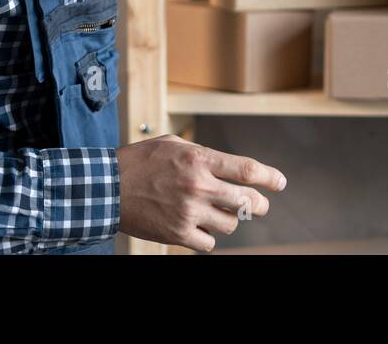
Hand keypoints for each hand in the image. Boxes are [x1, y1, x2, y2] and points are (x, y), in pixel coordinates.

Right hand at [117, 135, 285, 250]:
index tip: (280, 183)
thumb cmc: (140, 161)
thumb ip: (202, 153)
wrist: (106, 188)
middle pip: (248, 202)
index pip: (246, 170)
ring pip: (231, 224)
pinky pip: (209, 243)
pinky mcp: (177, 234)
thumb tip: (228, 166)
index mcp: (199, 159)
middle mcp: (198, 186)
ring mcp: (188, 212)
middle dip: (260, 205)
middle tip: (260, 205)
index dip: (270, 178)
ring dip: (230, 220)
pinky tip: (201, 228)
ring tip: (219, 213)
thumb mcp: (174, 144)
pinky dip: (209, 237)